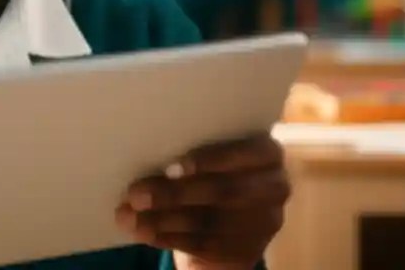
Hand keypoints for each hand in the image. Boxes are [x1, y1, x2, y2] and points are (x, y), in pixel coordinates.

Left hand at [117, 134, 288, 268]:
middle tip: (136, 193)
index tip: (173, 166)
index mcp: (268, 153)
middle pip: (222, 190)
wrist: (226, 222)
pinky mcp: (248, 251)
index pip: (246, 152)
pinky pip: (203, 245)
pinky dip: (169, 238)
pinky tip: (146, 232)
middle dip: (174, 193)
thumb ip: (191, 152)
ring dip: (163, 219)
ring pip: (208, 220)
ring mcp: (264, 223)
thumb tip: (145, 153)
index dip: (210, 160)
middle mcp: (275, 186)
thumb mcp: (210, 157)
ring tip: (129, 216)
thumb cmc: (210, 173)